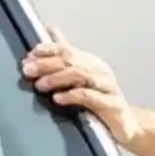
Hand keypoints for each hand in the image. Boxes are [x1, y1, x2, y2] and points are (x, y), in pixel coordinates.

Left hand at [21, 27, 141, 144]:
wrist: (127, 126)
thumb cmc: (100, 101)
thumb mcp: (81, 78)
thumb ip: (66, 55)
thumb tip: (50, 28)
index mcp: (91, 62)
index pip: (67, 50)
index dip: (48, 50)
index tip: (29, 55)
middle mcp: (100, 71)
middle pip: (72, 61)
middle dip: (47, 64)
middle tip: (27, 70)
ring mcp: (108, 87)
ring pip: (81, 75)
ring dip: (57, 78)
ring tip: (40, 85)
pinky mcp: (112, 105)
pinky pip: (91, 97)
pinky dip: (72, 95)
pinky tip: (58, 98)